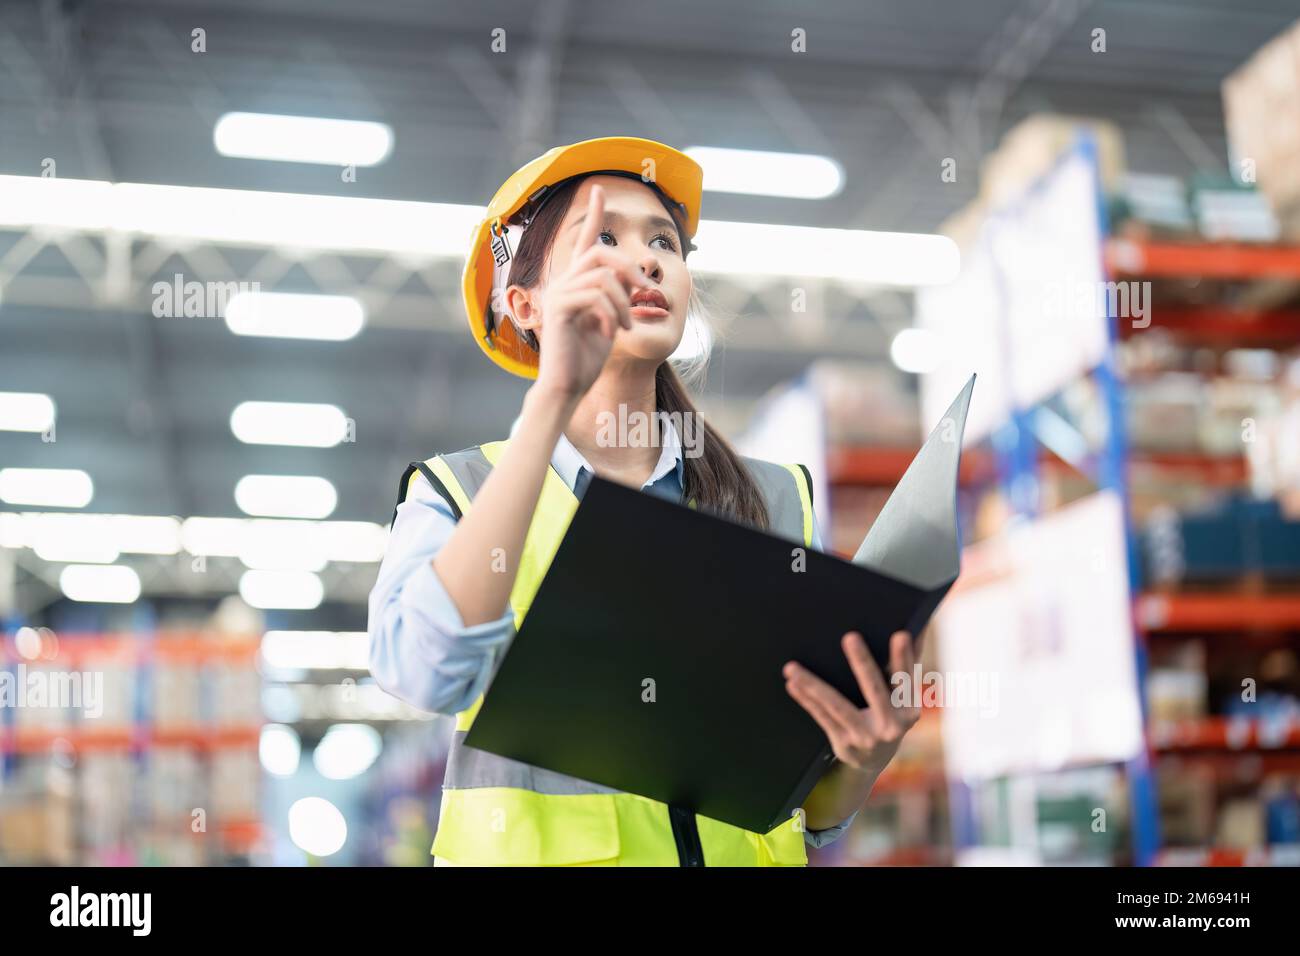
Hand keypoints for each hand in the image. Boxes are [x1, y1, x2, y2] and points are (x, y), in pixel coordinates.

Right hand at [532, 183, 649, 402]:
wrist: (567, 386)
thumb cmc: (587, 358)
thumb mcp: (610, 320)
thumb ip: (617, 297)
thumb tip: (634, 280)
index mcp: (575, 283)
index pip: (585, 241)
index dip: (592, 214)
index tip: (599, 188)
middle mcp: (563, 283)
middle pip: (600, 253)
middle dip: (629, 270)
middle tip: (644, 293)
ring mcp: (558, 295)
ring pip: (603, 277)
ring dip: (624, 302)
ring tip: (626, 326)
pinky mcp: (559, 310)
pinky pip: (596, 296)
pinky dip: (613, 315)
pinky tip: (613, 334)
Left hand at [783, 630, 922, 774]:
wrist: (875, 761)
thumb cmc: (887, 717)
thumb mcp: (902, 699)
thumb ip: (905, 667)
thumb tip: (913, 631)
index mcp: (907, 709)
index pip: (906, 678)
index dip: (904, 658)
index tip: (901, 635)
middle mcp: (890, 725)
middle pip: (874, 690)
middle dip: (863, 663)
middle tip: (850, 637)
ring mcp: (865, 737)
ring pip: (837, 706)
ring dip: (813, 685)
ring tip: (793, 668)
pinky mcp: (844, 744)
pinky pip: (822, 717)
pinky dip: (806, 699)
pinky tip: (792, 684)